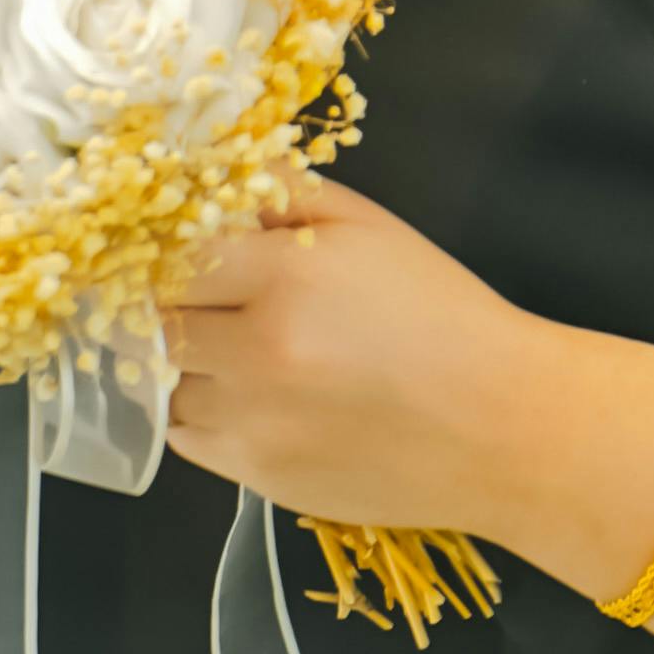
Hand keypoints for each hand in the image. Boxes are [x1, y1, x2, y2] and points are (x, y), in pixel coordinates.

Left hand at [166, 177, 541, 538]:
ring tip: (241, 351)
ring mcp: (252, 424)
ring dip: (187, 362)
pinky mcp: (256, 478)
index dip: (165, 248)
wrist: (499, 427)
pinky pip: (185, 437)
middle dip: (173, 302)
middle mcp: (256, 353)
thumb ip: (284, 193)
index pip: (170, 253)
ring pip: (164, 383)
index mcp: (286, 276)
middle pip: (154, 319)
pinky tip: (252, 395)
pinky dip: (203, 412)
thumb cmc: (441, 313)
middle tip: (204, 295)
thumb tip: (208, 176)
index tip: (174, 247)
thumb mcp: (371, 227)